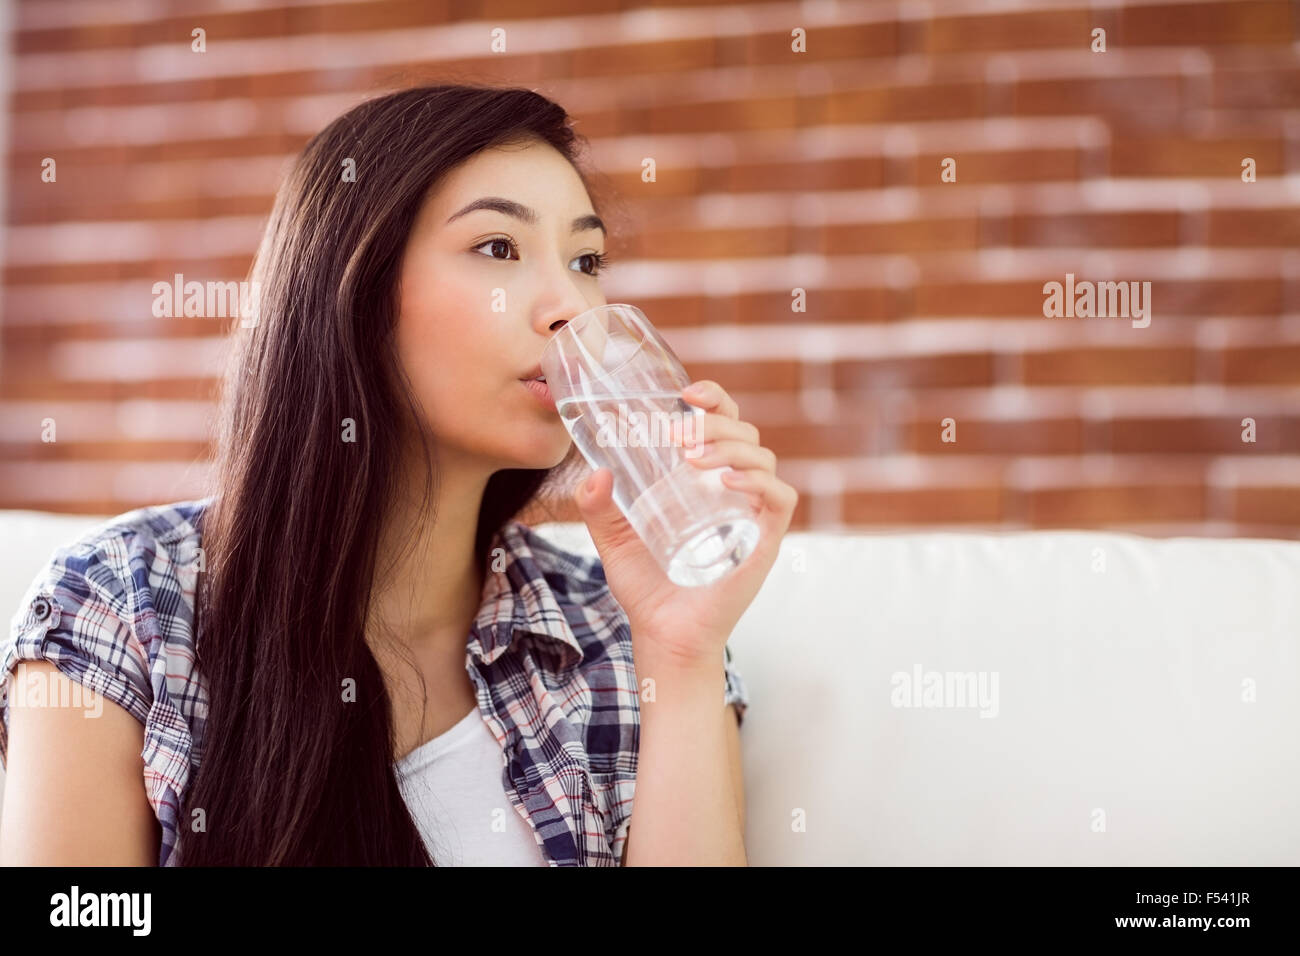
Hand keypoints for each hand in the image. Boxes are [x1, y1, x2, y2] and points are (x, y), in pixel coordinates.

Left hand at [572, 379, 798, 666]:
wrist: (665, 634)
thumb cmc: (646, 585)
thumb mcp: (613, 537)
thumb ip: (597, 506)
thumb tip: (594, 472)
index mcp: (705, 477)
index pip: (723, 423)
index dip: (713, 399)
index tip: (685, 393)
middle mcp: (734, 488)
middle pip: (745, 432)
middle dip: (715, 421)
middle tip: (678, 434)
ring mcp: (753, 512)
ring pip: (763, 456)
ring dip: (730, 446)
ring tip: (693, 458)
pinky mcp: (765, 539)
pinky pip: (780, 498)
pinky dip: (759, 481)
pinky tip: (728, 481)